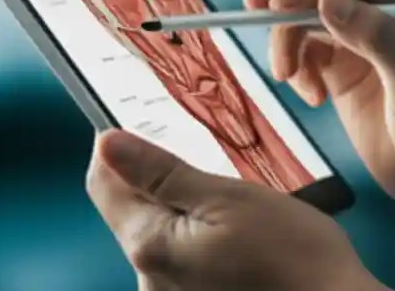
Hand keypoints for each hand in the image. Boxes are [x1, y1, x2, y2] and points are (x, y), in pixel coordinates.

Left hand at [87, 130, 384, 290]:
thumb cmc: (292, 253)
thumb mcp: (229, 198)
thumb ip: (164, 173)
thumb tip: (108, 143)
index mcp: (149, 246)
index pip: (102, 185)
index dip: (117, 147)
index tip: (148, 118)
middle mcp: (148, 278)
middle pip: (132, 208)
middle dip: (160, 177)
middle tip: (208, 155)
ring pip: (160, 230)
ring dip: (185, 204)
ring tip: (231, 193)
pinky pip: (182, 253)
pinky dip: (201, 231)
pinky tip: (238, 227)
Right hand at [245, 0, 394, 217]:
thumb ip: (376, 39)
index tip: (275, 7)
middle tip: (253, 11)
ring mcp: (371, 34)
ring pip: (313, 13)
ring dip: (290, 39)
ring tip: (286, 77)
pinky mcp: (350, 63)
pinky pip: (309, 46)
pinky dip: (298, 65)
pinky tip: (309, 97)